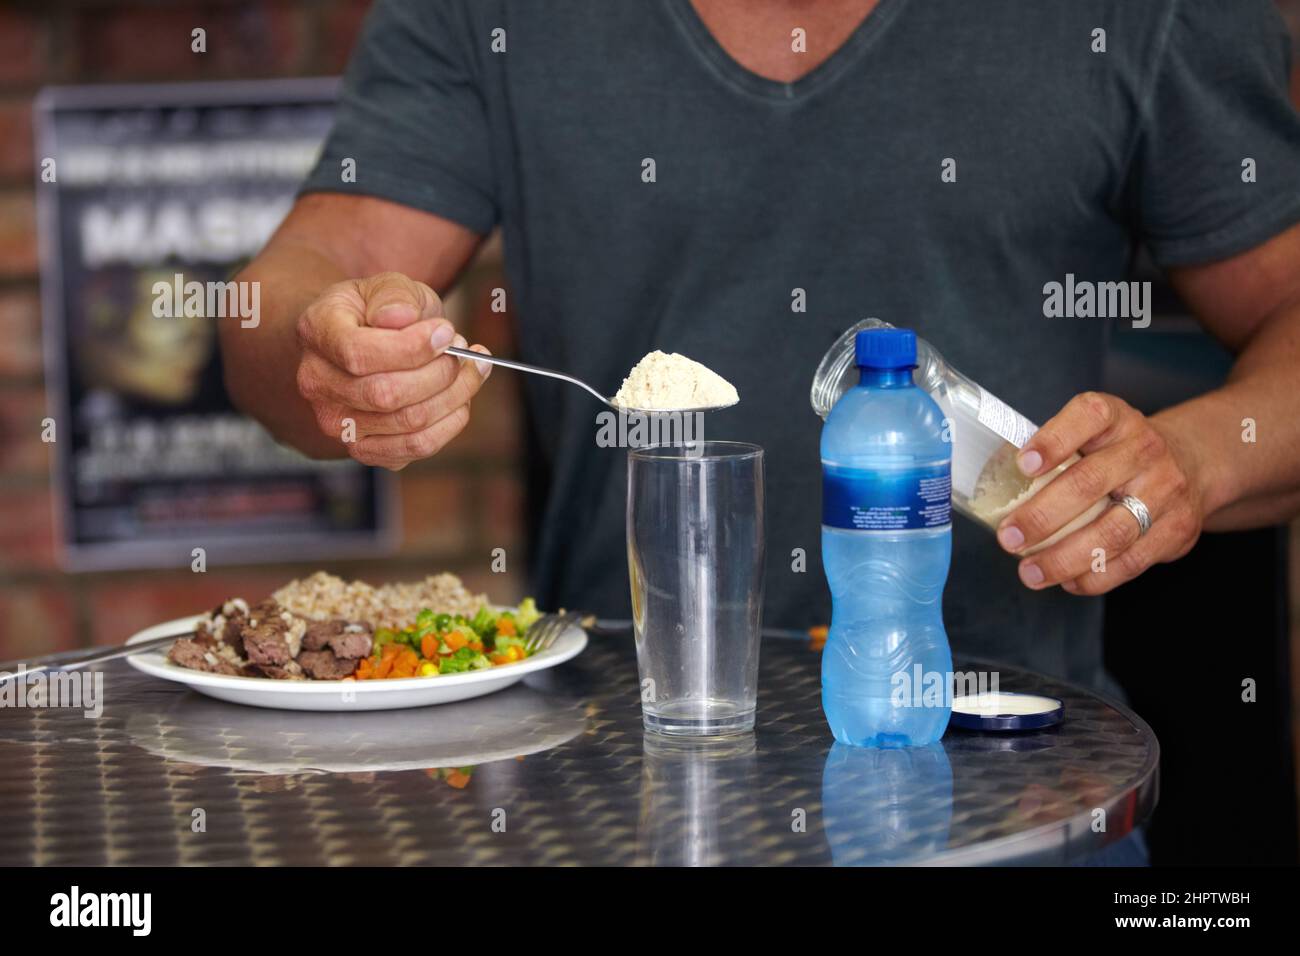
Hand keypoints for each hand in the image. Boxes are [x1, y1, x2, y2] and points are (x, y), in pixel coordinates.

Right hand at [294, 272, 491, 468]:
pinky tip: (462, 395)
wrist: (368, 339)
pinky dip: (452, 421)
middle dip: (440, 371)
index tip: (445, 332)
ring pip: (409, 423)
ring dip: (455, 394)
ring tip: (470, 367)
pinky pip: (417, 446)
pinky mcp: (366, 448)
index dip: (410, 347)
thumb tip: (402, 317)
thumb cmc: (380, 310)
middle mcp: (317, 383)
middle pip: (386, 394)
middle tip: (462, 349)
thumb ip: (394, 296)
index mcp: (317, 332)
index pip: (358, 353)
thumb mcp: (388, 285)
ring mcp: (337, 422)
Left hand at [995, 392, 1206, 594]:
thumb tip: (995, 480)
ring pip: (1112, 531)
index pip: (1088, 416)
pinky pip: (1131, 561)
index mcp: (1115, 418)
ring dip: (1063, 558)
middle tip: (1007, 537)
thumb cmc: (1118, 450)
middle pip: (1089, 484)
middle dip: (1042, 516)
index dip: (1053, 440)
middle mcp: (1144, 448)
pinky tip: (1067, 581)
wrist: (1192, 461)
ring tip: (1030, 572)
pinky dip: (1094, 577)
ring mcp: (1165, 489)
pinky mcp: (1177, 529)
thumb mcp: (1093, 431)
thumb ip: (1054, 450)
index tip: (1023, 464)